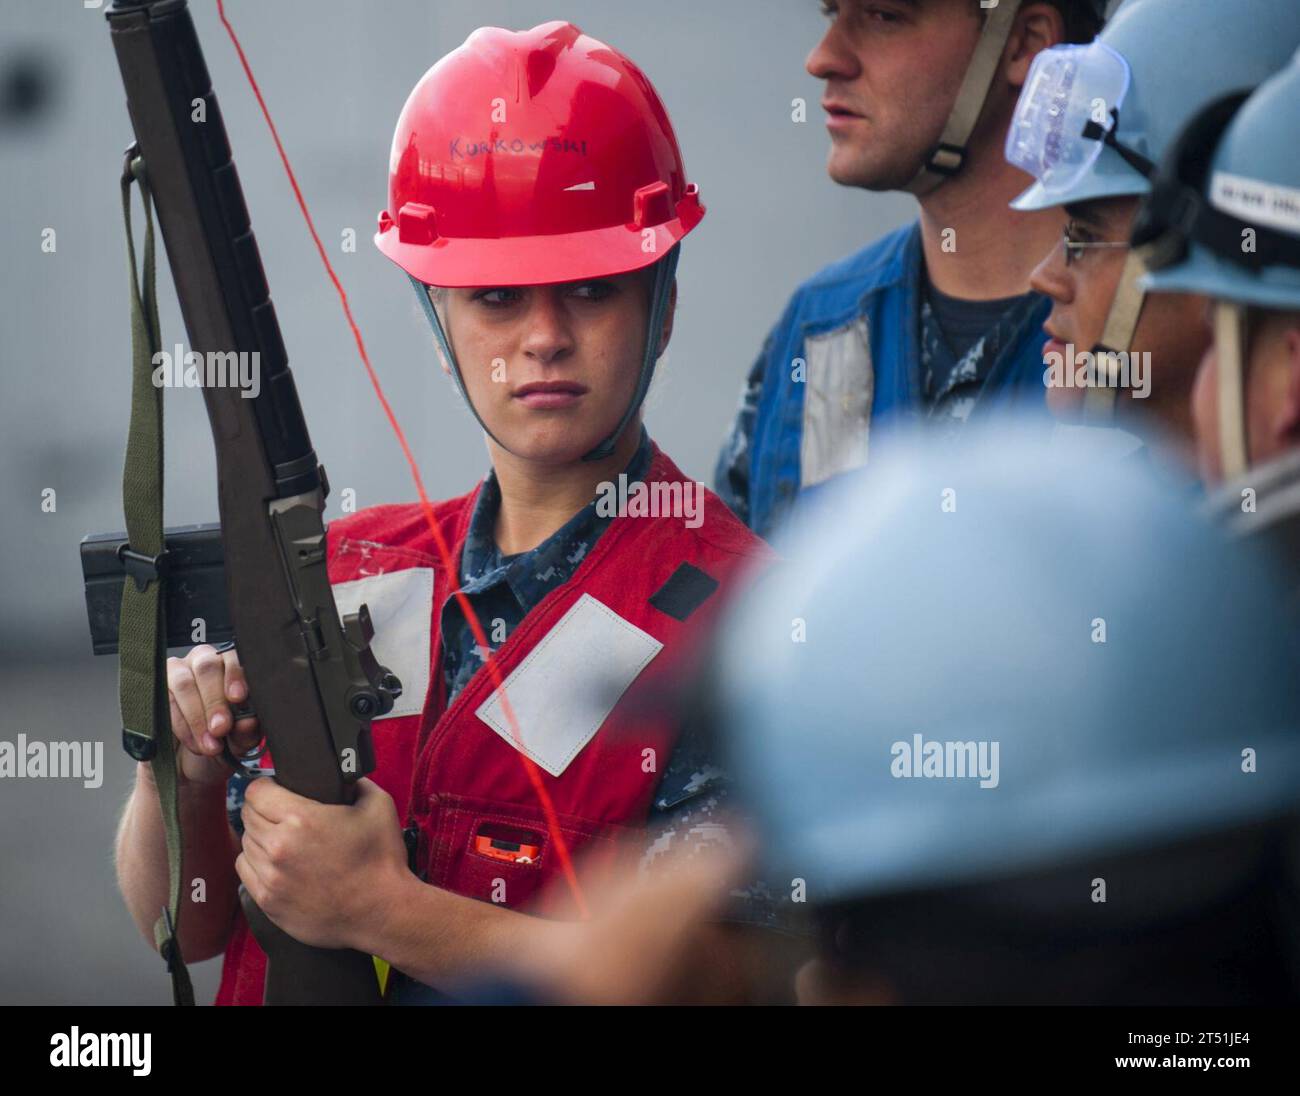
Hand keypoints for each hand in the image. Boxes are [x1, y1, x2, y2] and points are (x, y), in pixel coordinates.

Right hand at [163, 643, 260, 786]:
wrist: (195, 762)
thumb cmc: (226, 740)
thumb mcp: (243, 738)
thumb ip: (247, 729)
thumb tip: (247, 721)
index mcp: (232, 665)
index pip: (233, 657)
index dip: (235, 675)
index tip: (238, 698)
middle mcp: (204, 662)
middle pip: (206, 666)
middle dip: (214, 701)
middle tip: (220, 728)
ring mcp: (177, 673)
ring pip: (183, 683)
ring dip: (196, 717)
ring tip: (209, 744)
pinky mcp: (157, 691)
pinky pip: (165, 702)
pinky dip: (181, 726)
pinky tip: (194, 743)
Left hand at [235, 776, 409, 950]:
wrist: (382, 911)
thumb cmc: (382, 860)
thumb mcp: (379, 806)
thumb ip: (356, 782)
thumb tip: (341, 773)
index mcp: (302, 819)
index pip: (256, 792)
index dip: (267, 787)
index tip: (278, 790)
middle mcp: (279, 847)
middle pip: (248, 816)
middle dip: (265, 811)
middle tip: (285, 815)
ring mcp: (270, 878)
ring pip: (245, 843)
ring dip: (260, 838)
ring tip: (284, 841)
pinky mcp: (268, 902)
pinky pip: (245, 872)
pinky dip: (257, 864)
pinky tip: (279, 865)